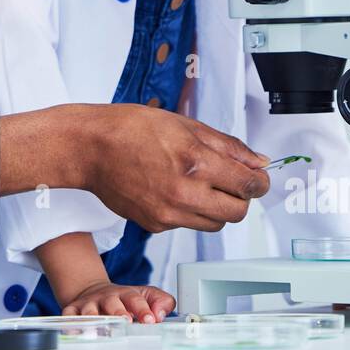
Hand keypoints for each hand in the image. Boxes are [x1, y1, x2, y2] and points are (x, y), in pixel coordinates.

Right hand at [6, 104, 269, 232]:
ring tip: (201, 184)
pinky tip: (174, 189)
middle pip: (237, 212)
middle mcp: (185, 193)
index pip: (249, 184)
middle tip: (233, 182)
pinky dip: (190, 211)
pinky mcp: (155, 225)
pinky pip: (188, 224)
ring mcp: (169, 214)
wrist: (90, 148)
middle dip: (242, 198)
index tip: (257, 177)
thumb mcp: (186, 125)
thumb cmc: (133, 128)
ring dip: (218, 207)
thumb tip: (258, 161)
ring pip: (215, 223)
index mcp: (196, 162)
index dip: (259, 181)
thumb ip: (227, 146)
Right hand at [62, 281, 175, 323]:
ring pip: (90, 310)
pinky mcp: (73, 310)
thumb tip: (161, 314)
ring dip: (94, 320)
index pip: (135, 299)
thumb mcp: (146, 295)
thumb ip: (161, 302)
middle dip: (119, 312)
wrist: (93, 291)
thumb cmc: (123, 298)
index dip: (143, 309)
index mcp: (125, 294)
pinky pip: (69, 316)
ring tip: (100, 331)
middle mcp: (106, 297)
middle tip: (126, 321)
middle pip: (112, 303)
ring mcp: (89, 304)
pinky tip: (74, 333)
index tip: (151, 320)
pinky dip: (70, 324)